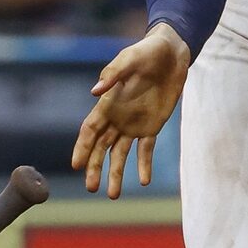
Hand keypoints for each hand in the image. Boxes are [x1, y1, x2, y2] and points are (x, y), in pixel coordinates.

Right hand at [72, 23, 190, 197]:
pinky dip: (144, 165)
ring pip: (120, 154)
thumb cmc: (145, 52)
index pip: (90, 130)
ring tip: (113, 194)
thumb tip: (94, 92)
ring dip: (115, 174)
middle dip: (95, 168)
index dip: (82, 148)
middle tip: (91, 188)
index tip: (76, 165)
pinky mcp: (152, 126)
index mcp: (107, 104)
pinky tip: (143, 181)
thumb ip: (112, 75)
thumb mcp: (129, 60)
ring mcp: (134, 124)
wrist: (171, 53)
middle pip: (101, 148)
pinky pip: (145, 150)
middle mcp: (117, 118)